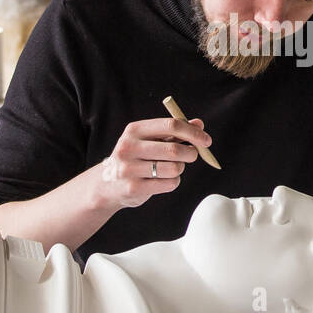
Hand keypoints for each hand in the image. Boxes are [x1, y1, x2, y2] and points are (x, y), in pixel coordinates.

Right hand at [97, 117, 211, 209]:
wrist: (107, 184)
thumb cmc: (135, 158)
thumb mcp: (150, 140)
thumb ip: (174, 132)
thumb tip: (199, 124)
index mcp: (134, 130)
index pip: (170, 125)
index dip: (193, 133)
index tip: (206, 140)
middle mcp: (128, 147)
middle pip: (174, 149)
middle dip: (190, 153)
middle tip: (192, 155)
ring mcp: (129, 169)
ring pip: (174, 168)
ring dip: (180, 168)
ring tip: (172, 168)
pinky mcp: (133, 188)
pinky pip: (169, 184)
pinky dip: (173, 181)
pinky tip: (163, 179)